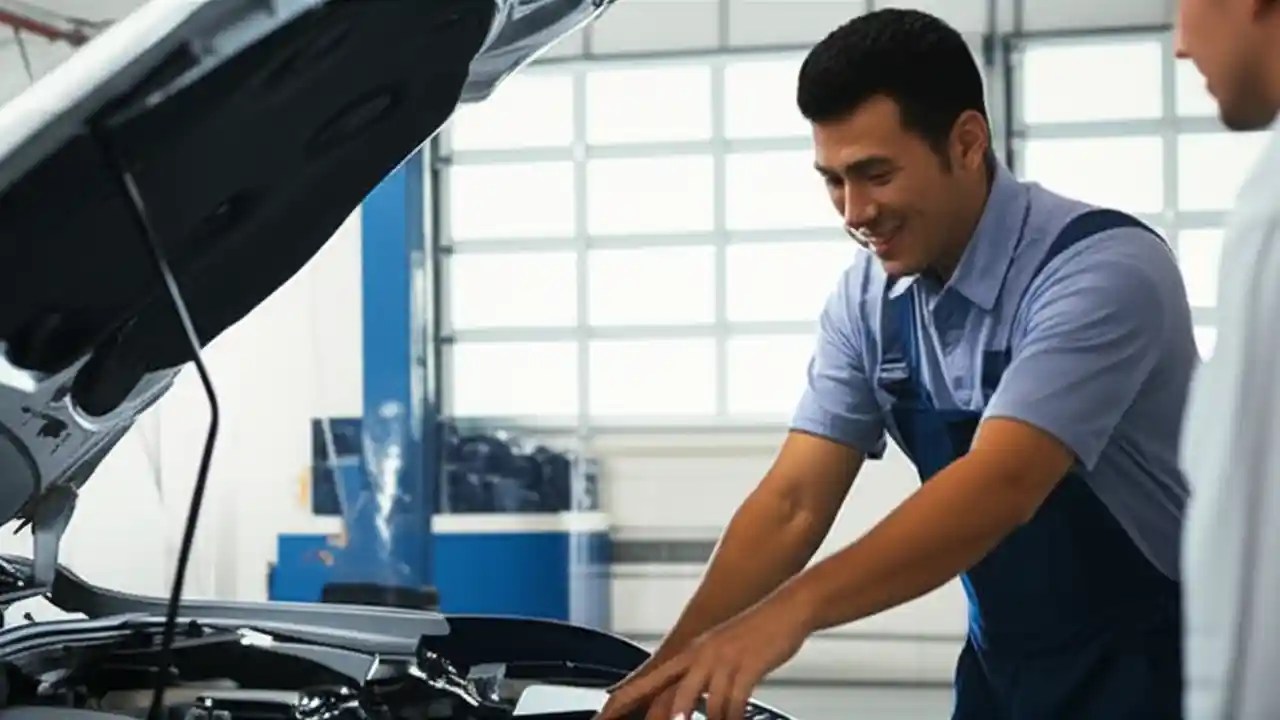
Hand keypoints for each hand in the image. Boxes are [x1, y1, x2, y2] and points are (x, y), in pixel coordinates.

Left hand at [594, 598, 809, 719]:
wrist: (786, 608)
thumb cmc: (755, 632)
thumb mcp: (720, 651)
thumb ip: (703, 674)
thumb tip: (693, 700)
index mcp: (691, 652)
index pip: (650, 681)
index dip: (626, 698)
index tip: (606, 712)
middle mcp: (701, 655)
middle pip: (673, 696)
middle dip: (664, 719)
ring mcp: (724, 659)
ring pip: (705, 702)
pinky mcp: (747, 665)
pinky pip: (735, 701)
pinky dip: (733, 717)